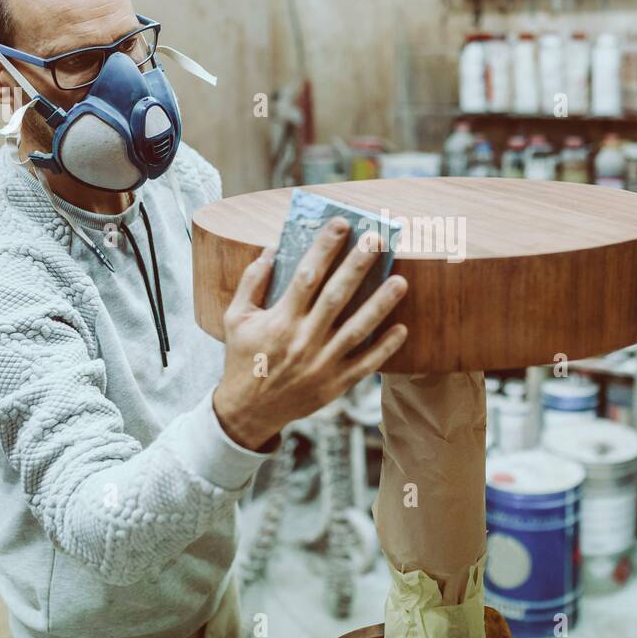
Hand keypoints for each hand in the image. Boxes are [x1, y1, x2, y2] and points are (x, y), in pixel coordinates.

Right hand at [212, 217, 408, 448]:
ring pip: (357, 330)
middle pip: (336, 296)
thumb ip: (252, 282)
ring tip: (400, 280)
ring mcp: (322, 363)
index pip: (305, 276)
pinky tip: (402, 328)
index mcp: (279, 320)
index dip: (324, 248)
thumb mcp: (235, 319)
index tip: (341, 225)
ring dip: (381, 304)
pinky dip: (384, 348)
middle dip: (357, 266)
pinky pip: (365, 365)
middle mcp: (303, 340)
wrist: (247, 412)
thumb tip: (272, 249)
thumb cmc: (242, 358)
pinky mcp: (335, 384)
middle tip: (377, 241)